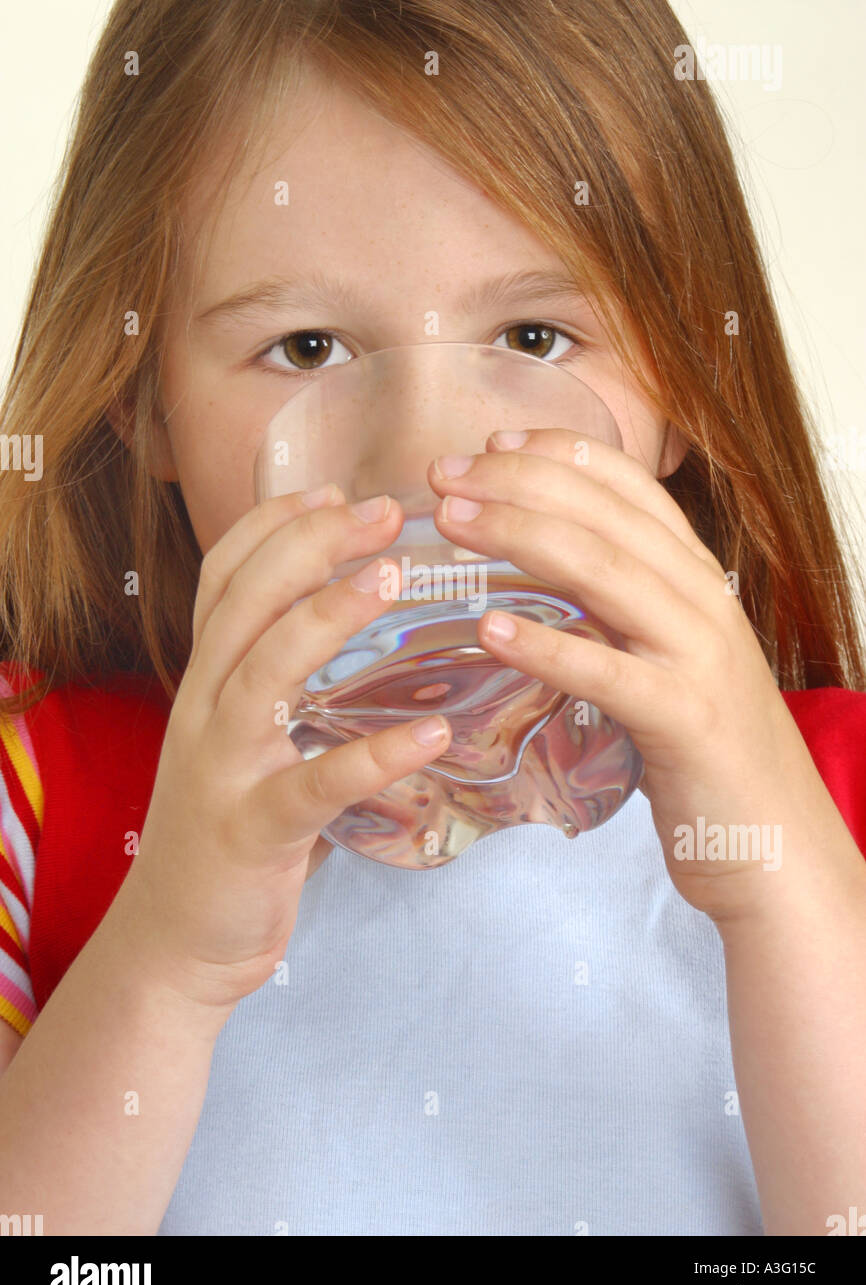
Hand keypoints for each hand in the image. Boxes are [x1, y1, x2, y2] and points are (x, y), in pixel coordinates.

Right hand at [117, 486, 451, 1011]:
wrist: (174, 941)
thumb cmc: (227, 826)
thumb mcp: (239, 738)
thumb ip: (276, 682)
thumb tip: (350, 625)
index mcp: (206, 681)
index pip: (223, 578)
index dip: (273, 524)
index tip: (334, 488)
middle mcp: (204, 709)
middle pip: (244, 603)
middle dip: (310, 544)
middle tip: (383, 510)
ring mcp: (223, 769)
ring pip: (265, 673)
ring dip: (327, 618)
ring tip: (392, 579)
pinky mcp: (253, 831)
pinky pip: (316, 785)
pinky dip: (374, 756)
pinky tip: (433, 733)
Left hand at [427, 428, 851, 925]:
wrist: (776, 841)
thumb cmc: (704, 747)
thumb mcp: (668, 657)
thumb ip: (622, 609)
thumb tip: (544, 571)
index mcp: (697, 579)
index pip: (628, 489)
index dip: (556, 455)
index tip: (487, 443)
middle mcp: (703, 601)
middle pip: (603, 517)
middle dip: (517, 483)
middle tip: (443, 476)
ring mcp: (698, 657)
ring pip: (605, 573)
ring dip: (521, 537)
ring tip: (453, 524)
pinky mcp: (684, 720)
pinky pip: (607, 672)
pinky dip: (547, 646)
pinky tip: (490, 630)